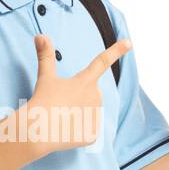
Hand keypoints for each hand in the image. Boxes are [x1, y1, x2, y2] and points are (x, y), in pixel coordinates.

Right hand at [24, 33, 131, 154]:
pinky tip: (66, 130)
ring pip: (89, 111)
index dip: (116, 51)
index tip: (129, 43)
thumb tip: (40, 36)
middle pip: (91, 93)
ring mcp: (95, 115)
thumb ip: (46, 56)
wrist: (39, 131)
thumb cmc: (42, 101)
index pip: (102, 62)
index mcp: (85, 81)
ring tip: (62, 117)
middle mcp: (95, 96)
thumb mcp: (45, 77)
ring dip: (78, 113)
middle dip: (79, 96)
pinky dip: (77, 130)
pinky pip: (87, 129)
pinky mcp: (93, 133)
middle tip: (61, 103)